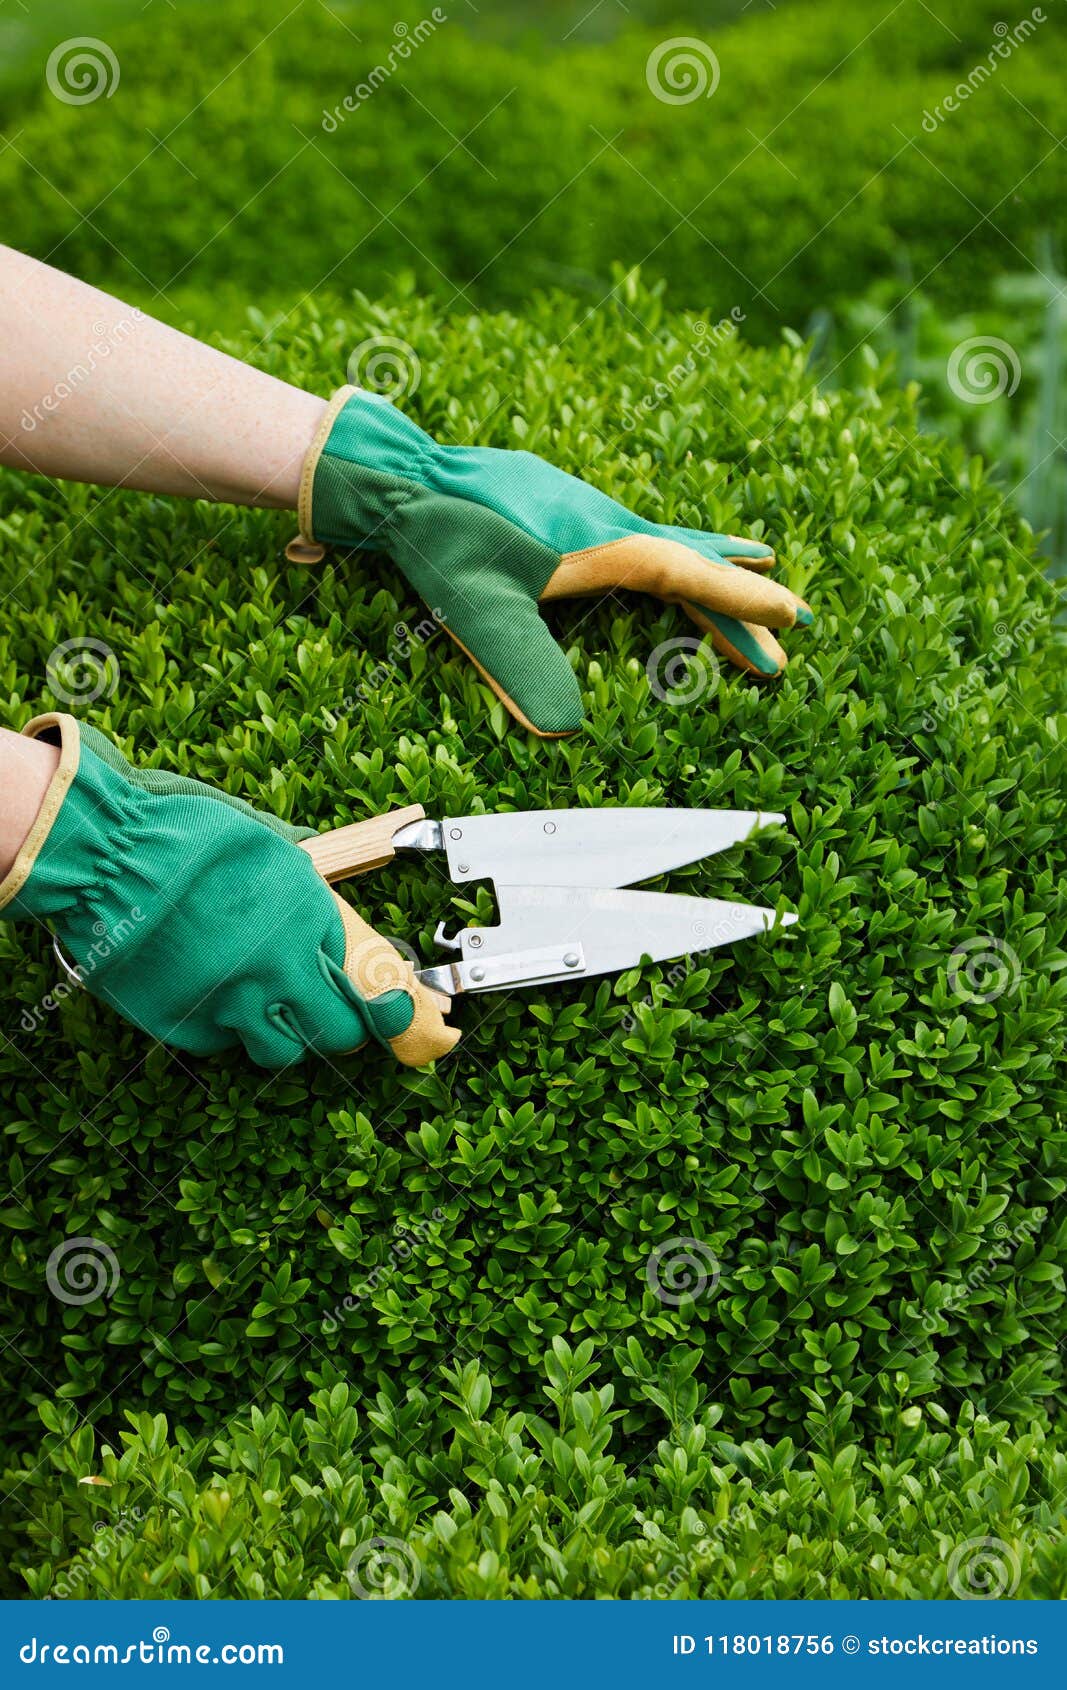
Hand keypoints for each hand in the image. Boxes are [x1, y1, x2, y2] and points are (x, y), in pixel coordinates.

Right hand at [0, 714, 457, 1068]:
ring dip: (280, 1034)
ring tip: (262, 1007)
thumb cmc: (185, 838)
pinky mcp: (187, 1026)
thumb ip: (306, 896)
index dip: (375, 1003)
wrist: (108, 857)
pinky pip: (220, 1043)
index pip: (369, 990)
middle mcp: (281, 970)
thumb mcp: (269, 848)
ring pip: (280, 1051)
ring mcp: (233, 1004)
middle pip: (336, 1033)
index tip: (377, 1009)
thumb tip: (335, 925)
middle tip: (325, 1017)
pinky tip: (205, 992)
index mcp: (311, 920)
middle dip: (336, 1027)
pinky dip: (220, 1026)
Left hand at [293, 387, 811, 734]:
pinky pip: (638, 533)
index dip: (743, 603)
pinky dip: (671, 553)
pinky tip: (661, 560)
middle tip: (791, 633)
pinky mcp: (560, 504)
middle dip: (741, 601)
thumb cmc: (442, 541)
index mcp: (603, 545)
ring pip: (668, 543)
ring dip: (711, 570)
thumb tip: (565, 733)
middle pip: (692, 564)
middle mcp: (605, 521)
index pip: (691, 578)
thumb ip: (522, 670)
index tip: (793, 620)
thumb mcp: (481, 613)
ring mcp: (585, 508)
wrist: (399, 477)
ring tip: (755, 572)